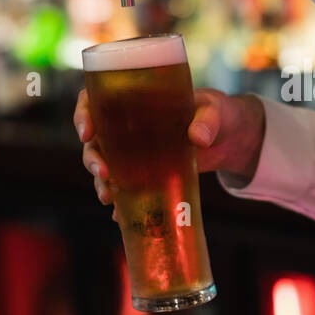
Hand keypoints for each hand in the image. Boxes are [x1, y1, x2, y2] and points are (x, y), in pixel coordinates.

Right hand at [74, 87, 266, 215]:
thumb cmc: (218, 113)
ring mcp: (135, 152)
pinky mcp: (146, 173)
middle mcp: (127, 126)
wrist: (231, 138)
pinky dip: (120, 203)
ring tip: (108, 197)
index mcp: (135, 99)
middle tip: (104, 173)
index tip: (86, 132)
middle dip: (91, 158)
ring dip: (100, 182)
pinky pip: (124, 188)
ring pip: (105, 165)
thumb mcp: (215, 110)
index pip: (94, 100)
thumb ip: (207, 120)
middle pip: (94, 139)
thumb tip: (197, 138)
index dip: (83, 114)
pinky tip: (119, 215)